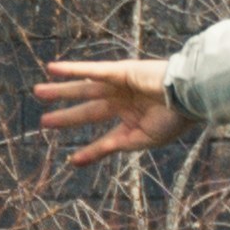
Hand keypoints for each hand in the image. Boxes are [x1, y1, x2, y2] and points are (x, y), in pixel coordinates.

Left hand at [36, 54, 184, 167]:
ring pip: (83, 89)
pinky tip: (52, 69)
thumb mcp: (142, 140)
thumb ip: (112, 147)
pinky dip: (72, 69)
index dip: (90, 151)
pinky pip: (91, 70)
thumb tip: (80, 159)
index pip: (106, 137)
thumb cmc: (174, 120)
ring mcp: (120, 86)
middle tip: (44, 122)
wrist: (190, 96)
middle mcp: (123, 102)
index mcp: (133, 121)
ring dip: (60, 91)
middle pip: (87, 109)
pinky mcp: (120, 71)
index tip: (72, 160)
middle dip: (66, 115)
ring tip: (38, 93)